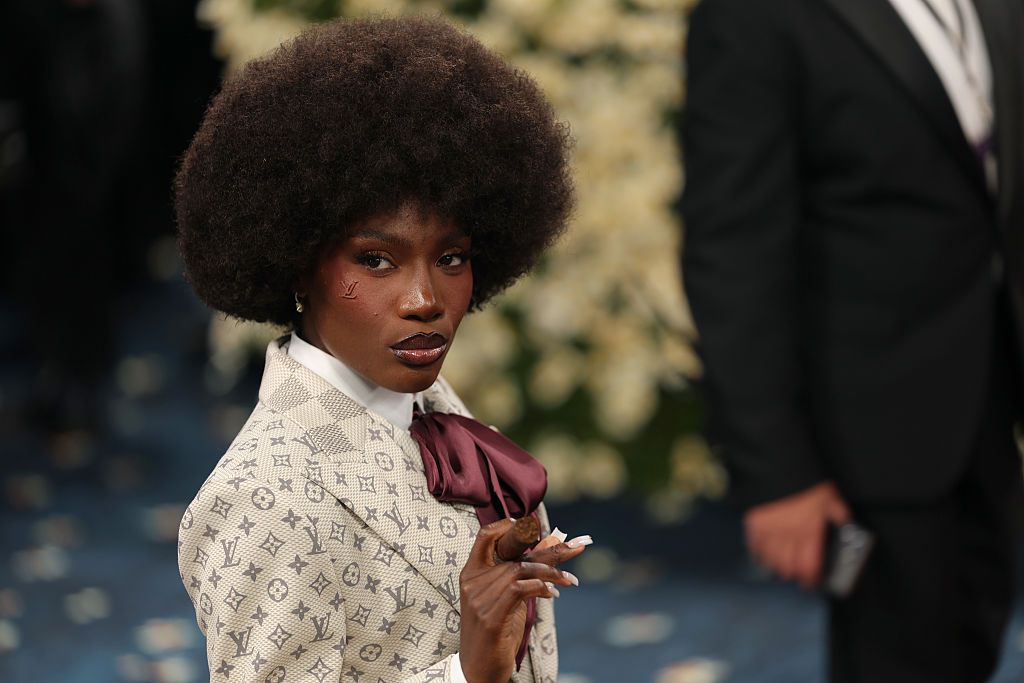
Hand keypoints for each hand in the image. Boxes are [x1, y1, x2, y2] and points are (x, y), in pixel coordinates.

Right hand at [459, 519, 581, 682]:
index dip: (507, 526)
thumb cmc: (495, 631)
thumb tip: (553, 543)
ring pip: (521, 570)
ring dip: (551, 573)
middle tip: (578, 546)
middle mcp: (473, 582)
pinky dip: (541, 588)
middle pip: (516, 553)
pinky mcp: (491, 617)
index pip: (484, 537)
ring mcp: (480, 599)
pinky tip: (552, 595)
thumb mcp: (509, 597)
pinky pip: (520, 590)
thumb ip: (524, 570)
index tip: (532, 525)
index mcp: (471, 573)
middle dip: (551, 550)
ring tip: (569, 581)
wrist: (478, 668)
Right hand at [744, 481, 850, 589]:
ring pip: (770, 560)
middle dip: (794, 575)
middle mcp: (787, 537)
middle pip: (787, 567)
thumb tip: (846, 525)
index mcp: (808, 531)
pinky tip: (763, 556)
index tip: (812, 582)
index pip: (809, 566)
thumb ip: (837, 512)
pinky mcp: (752, 524)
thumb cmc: (805, 482)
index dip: (811, 578)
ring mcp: (767, 532)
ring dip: (776, 567)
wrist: (774, 465)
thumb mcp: (828, 495)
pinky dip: (759, 555)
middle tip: (798, 576)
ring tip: (781, 568)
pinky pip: (754, 547)